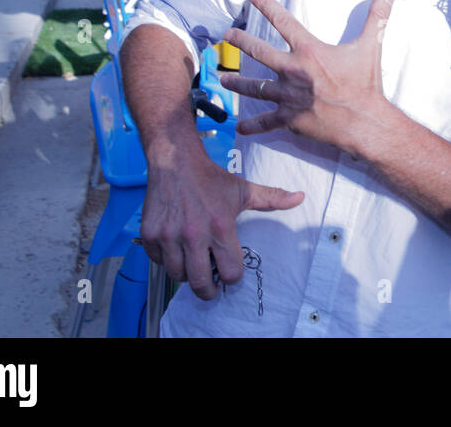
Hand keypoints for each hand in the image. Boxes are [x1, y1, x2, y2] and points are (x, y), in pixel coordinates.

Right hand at [141, 149, 303, 299]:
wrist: (175, 161)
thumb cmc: (211, 178)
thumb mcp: (243, 189)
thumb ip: (272, 198)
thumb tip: (300, 198)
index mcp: (221, 227)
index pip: (230, 272)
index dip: (232, 276)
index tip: (230, 272)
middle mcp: (194, 235)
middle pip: (201, 283)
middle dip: (209, 290)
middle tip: (211, 286)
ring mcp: (169, 236)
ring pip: (178, 275)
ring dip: (187, 274)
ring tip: (194, 264)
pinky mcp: (150, 235)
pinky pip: (158, 262)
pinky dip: (166, 261)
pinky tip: (176, 250)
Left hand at [220, 0, 395, 152]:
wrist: (364, 122)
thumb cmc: (366, 84)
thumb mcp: (371, 46)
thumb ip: (378, 18)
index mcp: (309, 51)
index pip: (283, 21)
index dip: (265, 4)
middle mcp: (293, 70)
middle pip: (259, 52)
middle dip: (241, 42)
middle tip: (227, 36)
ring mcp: (288, 96)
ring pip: (255, 87)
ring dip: (237, 82)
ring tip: (224, 78)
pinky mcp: (289, 118)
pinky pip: (266, 122)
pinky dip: (252, 126)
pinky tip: (239, 128)